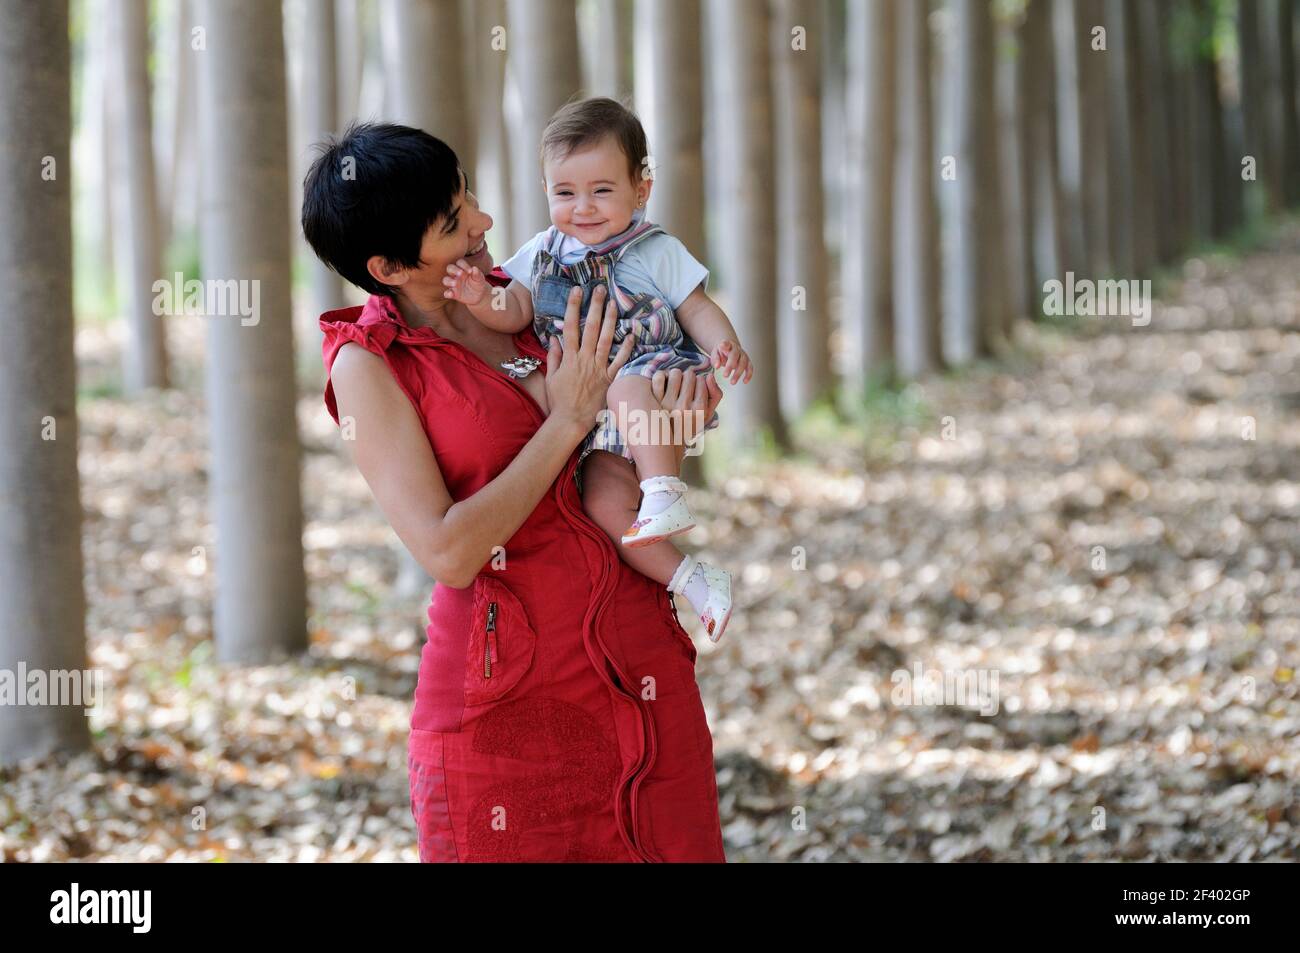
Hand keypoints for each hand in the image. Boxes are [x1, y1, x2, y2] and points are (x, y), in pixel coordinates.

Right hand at [442, 258, 488, 305]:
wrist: (479, 296)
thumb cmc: (478, 284)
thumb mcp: (480, 279)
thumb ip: (477, 274)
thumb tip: (475, 268)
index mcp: (463, 269)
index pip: (459, 263)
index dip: (463, 265)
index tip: (470, 271)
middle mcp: (456, 275)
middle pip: (450, 268)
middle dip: (454, 270)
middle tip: (460, 274)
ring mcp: (453, 284)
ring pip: (446, 280)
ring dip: (449, 281)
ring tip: (455, 283)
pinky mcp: (453, 294)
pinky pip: (447, 293)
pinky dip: (447, 293)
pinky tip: (451, 294)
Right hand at [545, 284, 634, 435]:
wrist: (570, 421)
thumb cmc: (558, 401)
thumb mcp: (551, 377)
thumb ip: (554, 356)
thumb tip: (554, 338)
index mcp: (569, 358)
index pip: (571, 326)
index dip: (574, 307)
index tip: (577, 291)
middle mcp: (584, 360)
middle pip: (590, 328)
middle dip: (595, 306)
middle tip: (599, 289)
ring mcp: (598, 369)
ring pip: (605, 340)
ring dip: (610, 321)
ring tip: (614, 304)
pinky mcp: (608, 380)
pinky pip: (619, 362)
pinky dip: (625, 349)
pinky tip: (631, 335)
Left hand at [651, 365, 722, 448]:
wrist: (669, 443)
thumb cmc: (690, 425)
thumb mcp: (708, 413)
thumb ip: (715, 394)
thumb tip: (709, 375)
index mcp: (699, 410)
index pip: (702, 380)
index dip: (700, 382)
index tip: (696, 389)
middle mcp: (684, 407)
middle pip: (690, 375)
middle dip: (689, 378)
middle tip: (685, 387)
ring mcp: (667, 404)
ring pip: (675, 373)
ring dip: (676, 376)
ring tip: (675, 384)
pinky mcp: (654, 402)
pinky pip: (658, 377)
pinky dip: (662, 376)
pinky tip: (664, 384)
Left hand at [710, 339, 752, 384]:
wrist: (730, 350)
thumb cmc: (722, 352)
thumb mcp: (715, 353)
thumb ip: (715, 359)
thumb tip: (717, 366)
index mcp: (727, 345)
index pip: (726, 343)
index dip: (725, 345)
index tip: (722, 346)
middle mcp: (736, 349)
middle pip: (734, 356)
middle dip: (730, 366)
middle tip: (725, 376)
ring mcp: (743, 355)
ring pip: (743, 363)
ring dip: (738, 373)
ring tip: (732, 382)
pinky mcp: (748, 361)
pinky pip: (750, 368)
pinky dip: (748, 375)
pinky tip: (745, 381)